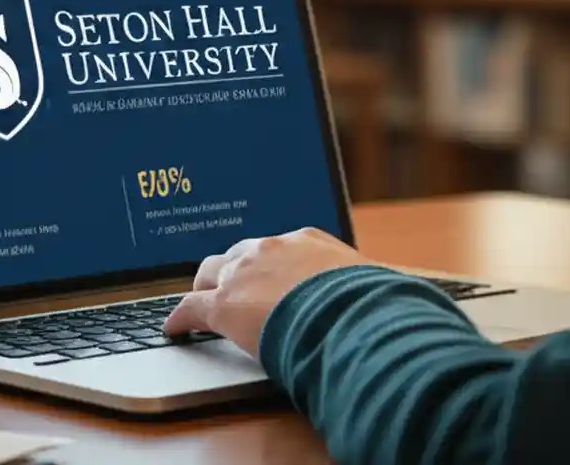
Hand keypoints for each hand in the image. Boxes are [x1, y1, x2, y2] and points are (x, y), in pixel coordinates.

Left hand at [163, 227, 370, 356]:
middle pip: (238, 253)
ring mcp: (244, 273)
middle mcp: (271, 248)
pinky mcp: (223, 304)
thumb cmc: (369, 305)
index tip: (269, 276)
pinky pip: (190, 307)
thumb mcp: (371, 289)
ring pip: (209, 273)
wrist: (349, 315)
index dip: (268, 265)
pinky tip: (174, 329)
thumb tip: (395, 305)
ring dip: (207, 286)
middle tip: (231, 286)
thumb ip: (365, 292)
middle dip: (232, 269)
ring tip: (201, 301)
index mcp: (307, 241)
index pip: (277, 248)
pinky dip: (180, 318)